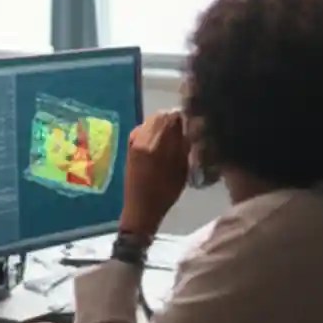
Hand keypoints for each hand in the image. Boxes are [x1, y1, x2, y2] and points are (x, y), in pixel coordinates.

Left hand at [120, 110, 188, 236]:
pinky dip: (153, 129)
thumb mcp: (182, 168)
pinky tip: (161, 140)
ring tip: (174, 134)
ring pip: (151, 120)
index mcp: (156, 144)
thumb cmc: (165, 192)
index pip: (172, 116)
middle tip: (185, 128)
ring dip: (164, 123)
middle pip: (161, 115)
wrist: (140, 207)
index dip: (185, 116)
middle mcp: (142, 138)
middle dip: (174, 118)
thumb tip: (190, 126)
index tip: (194, 123)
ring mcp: (134, 140)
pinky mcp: (129, 145)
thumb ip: (184, 145)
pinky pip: (143, 128)